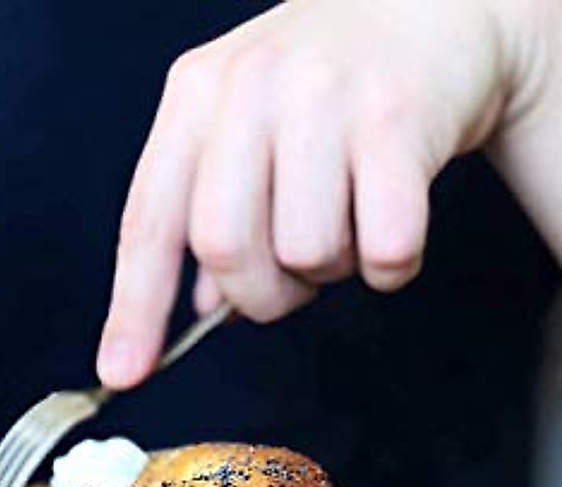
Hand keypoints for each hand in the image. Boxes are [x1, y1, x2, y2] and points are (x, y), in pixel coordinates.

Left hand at [97, 0, 561, 388]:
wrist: (439, 2)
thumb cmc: (332, 82)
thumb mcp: (246, 127)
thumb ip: (212, 212)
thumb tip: (199, 306)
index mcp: (196, 94)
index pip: (150, 221)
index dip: (134, 309)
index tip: (122, 373)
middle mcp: (250, 85)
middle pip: (224, 248)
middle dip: (260, 294)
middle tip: (291, 278)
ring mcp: (325, 95)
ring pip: (304, 253)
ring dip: (331, 271)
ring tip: (348, 222)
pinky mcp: (398, 117)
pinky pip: (383, 247)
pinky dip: (389, 266)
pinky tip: (392, 226)